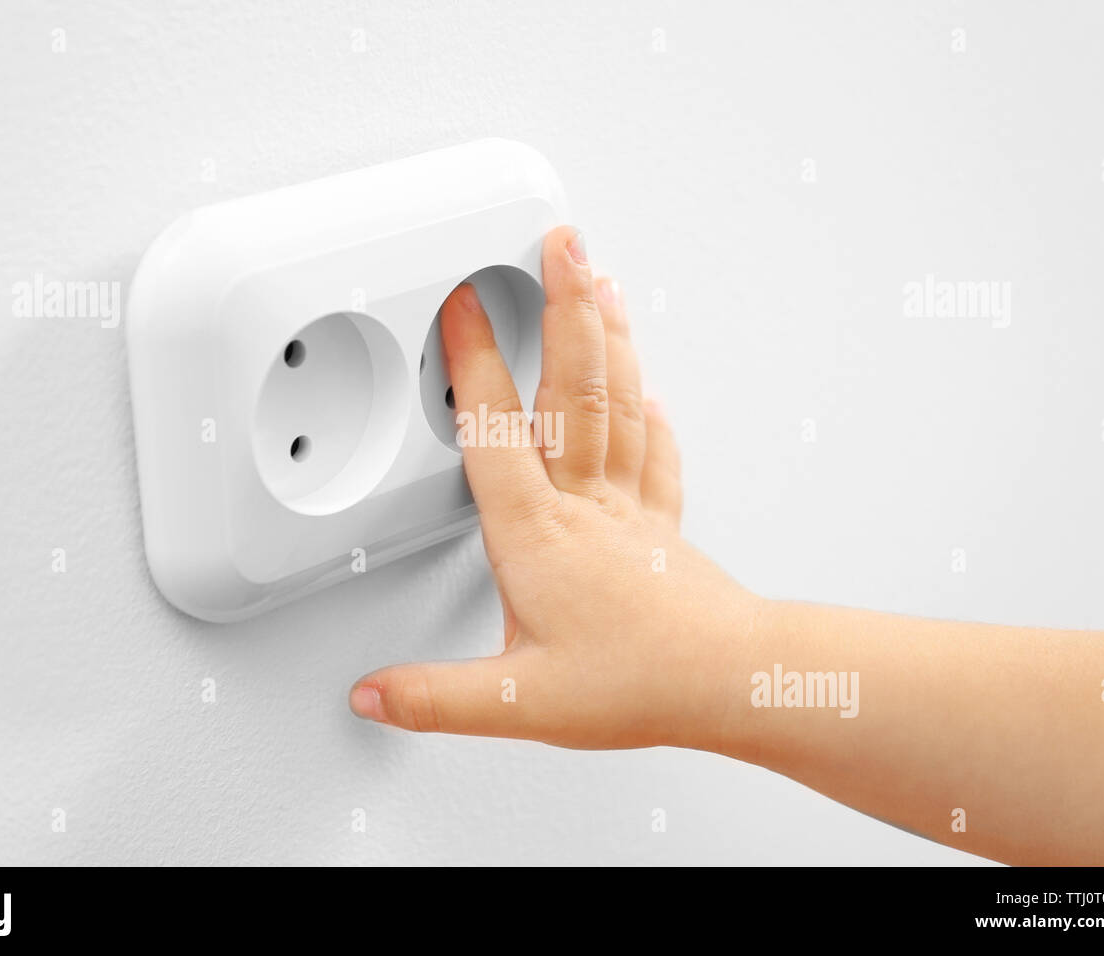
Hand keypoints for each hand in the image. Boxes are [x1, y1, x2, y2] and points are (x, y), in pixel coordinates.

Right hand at [349, 226, 759, 750]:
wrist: (731, 683)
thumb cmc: (638, 684)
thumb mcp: (515, 704)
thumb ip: (434, 696)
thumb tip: (372, 695)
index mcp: (538, 532)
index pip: (494, 428)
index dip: (474, 360)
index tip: (461, 303)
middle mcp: (586, 504)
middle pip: (570, 387)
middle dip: (563, 306)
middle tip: (561, 244)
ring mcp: (630, 508)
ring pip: (616, 402)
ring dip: (607, 335)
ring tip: (601, 282)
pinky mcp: (661, 526)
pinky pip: (653, 452)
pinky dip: (649, 413)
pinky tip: (651, 391)